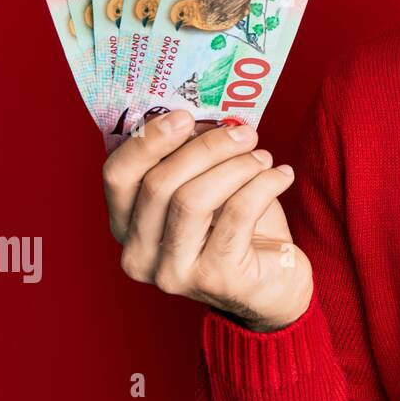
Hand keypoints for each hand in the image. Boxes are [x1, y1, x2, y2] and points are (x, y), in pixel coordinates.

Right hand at [101, 108, 312, 332]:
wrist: (274, 285)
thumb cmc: (237, 230)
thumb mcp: (207, 191)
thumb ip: (192, 161)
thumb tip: (204, 117)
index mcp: (126, 227)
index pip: (117, 176)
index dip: (147, 141)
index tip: (185, 115)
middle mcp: (138, 255)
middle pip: (159, 183)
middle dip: (206, 148)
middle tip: (244, 132)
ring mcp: (173, 272)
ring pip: (194, 199)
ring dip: (236, 166)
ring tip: (263, 157)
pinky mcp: (216, 278)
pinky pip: (238, 213)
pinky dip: (264, 184)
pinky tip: (283, 175)